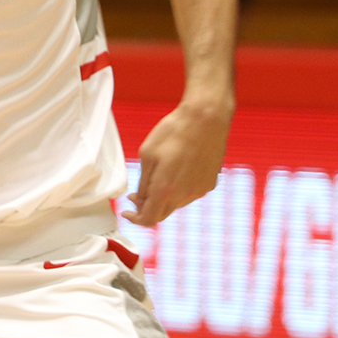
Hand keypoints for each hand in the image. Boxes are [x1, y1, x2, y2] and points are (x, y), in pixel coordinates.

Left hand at [123, 100, 230, 225]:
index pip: (148, 219)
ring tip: (160, 175)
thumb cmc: (175, 131)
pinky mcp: (209, 184)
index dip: (135, 219)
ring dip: (164, 198)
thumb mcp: (147, 155)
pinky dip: (179, 190)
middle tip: (137, 194)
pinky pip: (190, 194)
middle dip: (147, 207)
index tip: (128, 212)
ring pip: (176, 204)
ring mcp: (199, 191)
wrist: (206, 118)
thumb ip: (143, 182)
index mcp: (165, 189)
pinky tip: (177, 171)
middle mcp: (184, 195)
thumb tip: (140, 199)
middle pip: (162, 214)